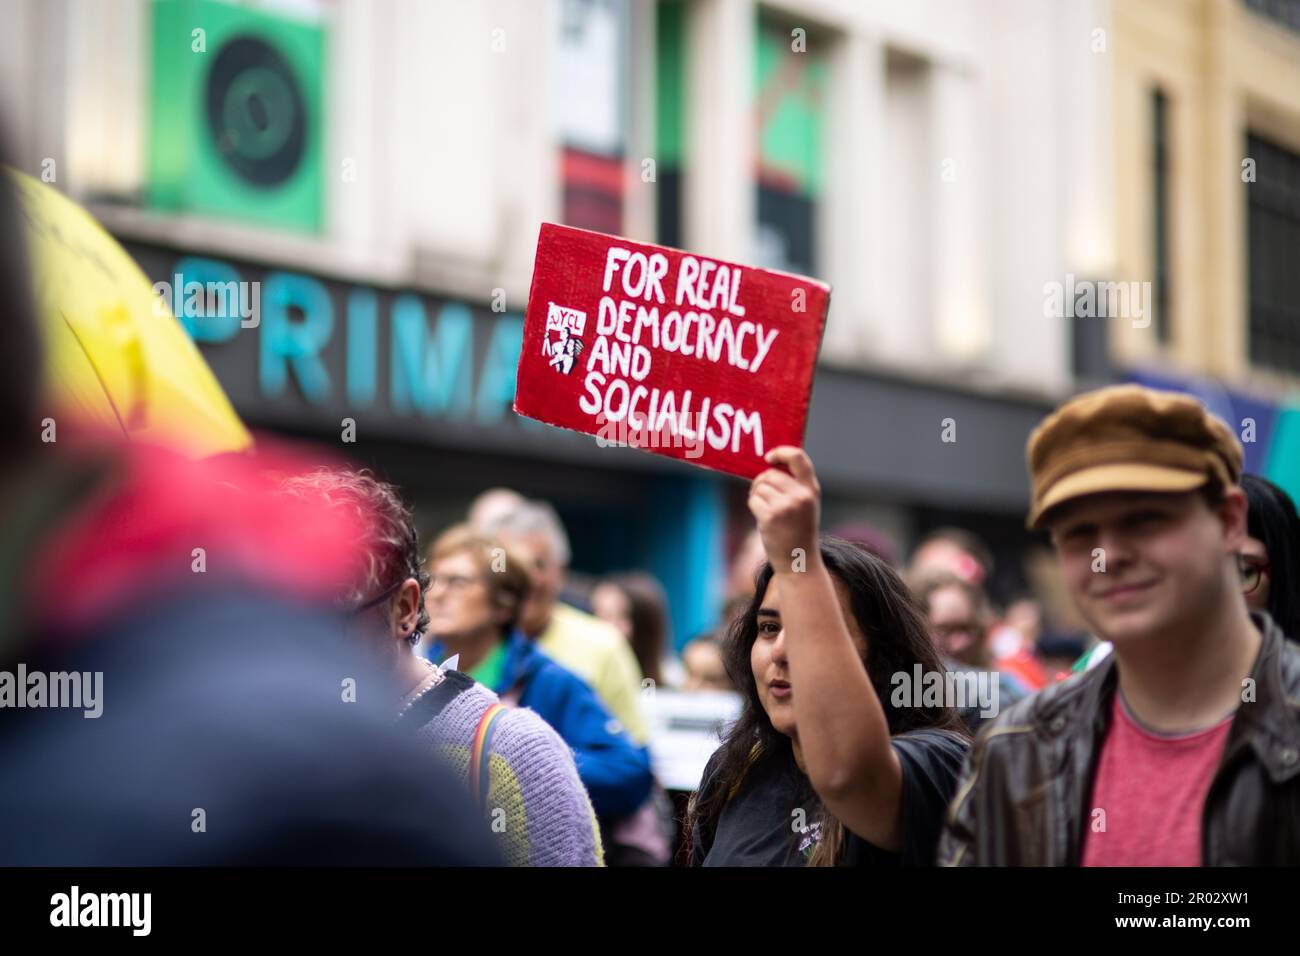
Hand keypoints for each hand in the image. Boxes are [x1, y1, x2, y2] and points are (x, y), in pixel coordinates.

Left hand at [747, 446, 820, 574]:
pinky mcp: (771, 517)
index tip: (769, 457)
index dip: (781, 452)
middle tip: (764, 496)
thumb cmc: (799, 531)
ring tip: (766, 510)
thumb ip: (795, 485)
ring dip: (757, 496)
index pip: (798, 458)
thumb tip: (768, 465)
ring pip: (760, 487)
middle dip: (762, 483)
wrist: (799, 561)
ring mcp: (786, 507)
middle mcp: (801, 496)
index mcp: (812, 489)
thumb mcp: (806, 505)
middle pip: (770, 474)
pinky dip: (754, 506)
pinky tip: (763, 518)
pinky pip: (753, 500)